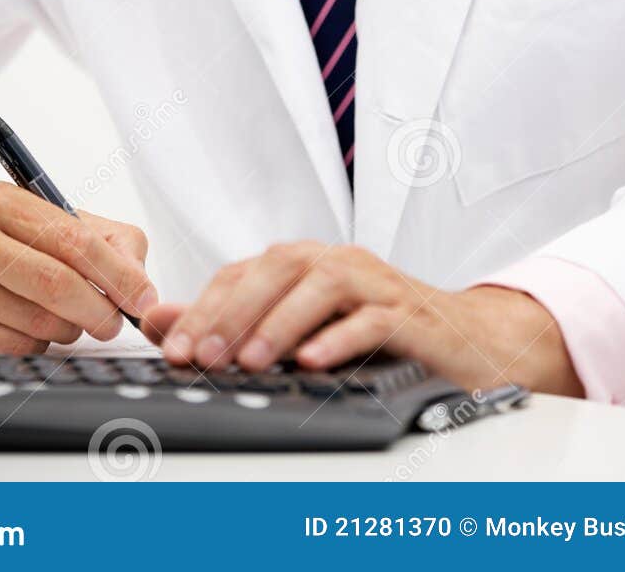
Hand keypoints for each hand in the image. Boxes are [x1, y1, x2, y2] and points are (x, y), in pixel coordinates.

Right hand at [0, 182, 156, 352]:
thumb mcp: (41, 219)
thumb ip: (103, 239)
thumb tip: (140, 283)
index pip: (73, 239)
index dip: (117, 274)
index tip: (143, 300)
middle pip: (55, 284)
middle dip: (98, 311)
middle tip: (112, 324)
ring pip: (36, 324)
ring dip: (64, 330)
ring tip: (59, 318)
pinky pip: (10, 349)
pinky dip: (33, 346)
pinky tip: (23, 328)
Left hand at [140, 240, 582, 395]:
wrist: (466, 340)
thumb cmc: (377, 331)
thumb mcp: (299, 326)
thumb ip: (230, 321)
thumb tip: (159, 322)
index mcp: (303, 264)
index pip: (242, 273)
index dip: (203, 307)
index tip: (173, 347)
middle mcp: (336, 263)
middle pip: (276, 270)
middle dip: (233, 312)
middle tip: (202, 355)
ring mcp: (374, 284)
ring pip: (320, 287)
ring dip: (279, 322)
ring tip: (249, 360)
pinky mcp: (408, 314)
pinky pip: (371, 319)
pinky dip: (339, 338)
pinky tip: (313, 361)